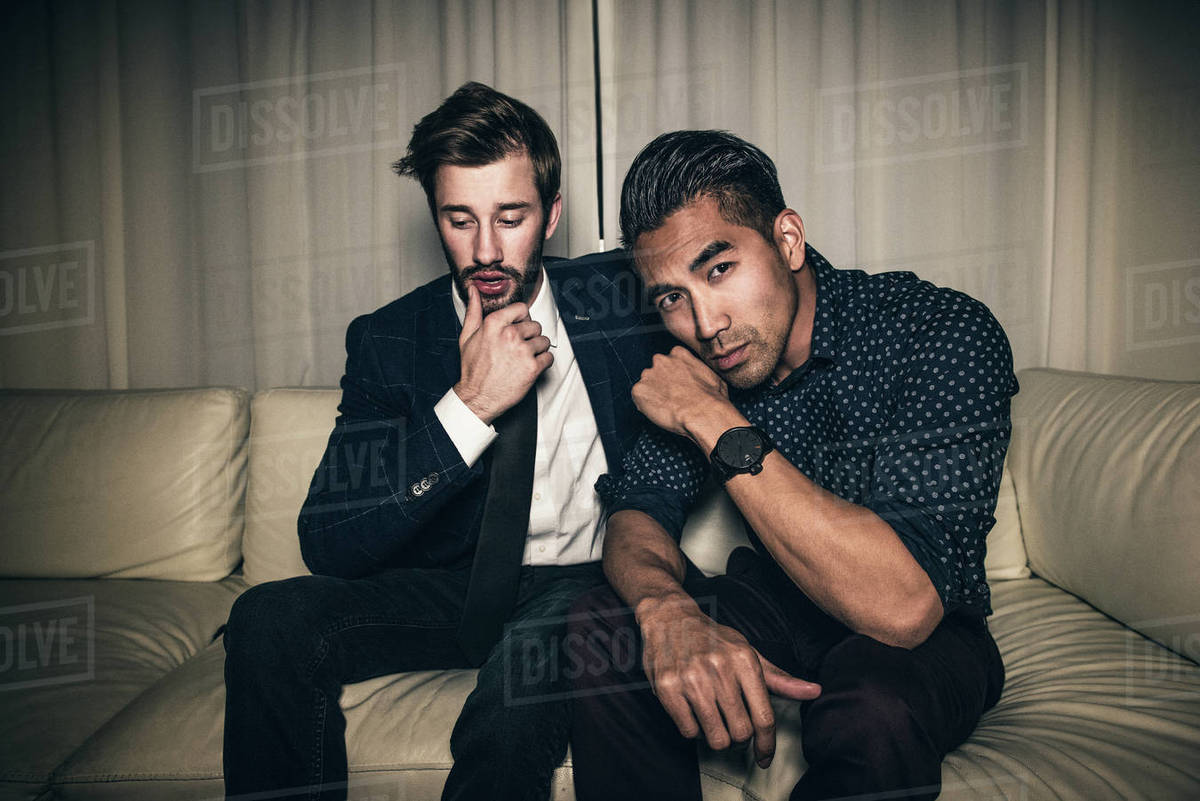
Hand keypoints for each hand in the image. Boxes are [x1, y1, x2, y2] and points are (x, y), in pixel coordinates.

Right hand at [454, 283, 552, 424]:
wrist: (478, 397)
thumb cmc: (472, 369)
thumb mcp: (467, 336)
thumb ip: (473, 311)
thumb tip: (474, 291)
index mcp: (494, 324)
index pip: (522, 309)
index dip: (521, 319)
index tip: (518, 328)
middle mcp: (509, 335)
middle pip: (535, 325)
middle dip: (529, 336)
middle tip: (518, 348)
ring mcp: (522, 351)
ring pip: (544, 341)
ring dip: (537, 349)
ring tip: (524, 358)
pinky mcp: (532, 367)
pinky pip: (549, 357)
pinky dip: (543, 363)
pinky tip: (530, 367)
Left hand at [632, 346, 731, 438]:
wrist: (703, 413)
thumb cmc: (711, 398)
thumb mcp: (711, 376)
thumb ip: (697, 370)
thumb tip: (699, 378)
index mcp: (678, 354)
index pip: (669, 360)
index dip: (672, 375)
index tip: (677, 385)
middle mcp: (660, 361)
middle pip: (655, 371)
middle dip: (660, 383)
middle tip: (671, 397)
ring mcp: (648, 375)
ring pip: (646, 385)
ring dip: (653, 394)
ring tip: (667, 407)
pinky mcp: (639, 391)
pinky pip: (638, 398)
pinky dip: (645, 405)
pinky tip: (659, 412)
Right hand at [638, 598, 820, 767]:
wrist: (669, 618)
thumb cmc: (712, 639)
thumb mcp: (748, 652)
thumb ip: (779, 678)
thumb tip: (815, 691)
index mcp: (744, 660)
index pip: (764, 717)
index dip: (767, 744)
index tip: (764, 757)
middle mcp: (719, 669)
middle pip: (741, 733)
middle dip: (739, 738)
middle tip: (732, 727)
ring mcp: (691, 679)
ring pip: (716, 738)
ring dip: (716, 737)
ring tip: (713, 720)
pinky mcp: (668, 688)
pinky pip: (689, 732)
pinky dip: (694, 730)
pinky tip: (694, 713)